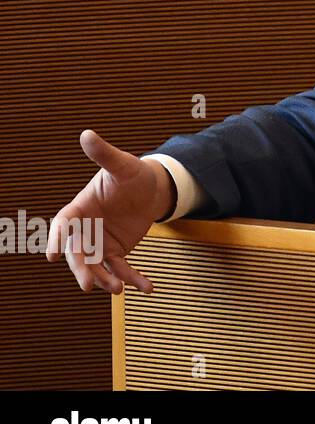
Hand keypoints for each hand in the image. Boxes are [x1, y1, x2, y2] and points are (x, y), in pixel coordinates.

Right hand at [45, 130, 172, 293]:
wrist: (150, 189)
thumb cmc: (131, 174)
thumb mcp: (121, 165)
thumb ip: (104, 155)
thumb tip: (87, 134)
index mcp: (79, 208)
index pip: (64, 224)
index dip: (58, 238)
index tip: (54, 254)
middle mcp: (85, 229)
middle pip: (78, 252)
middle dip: (82, 268)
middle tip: (89, 284)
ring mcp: (99, 243)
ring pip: (98, 266)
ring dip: (106, 279)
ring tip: (118, 290)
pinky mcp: (116, 252)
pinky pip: (123, 269)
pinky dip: (134, 279)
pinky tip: (147, 287)